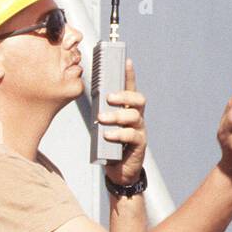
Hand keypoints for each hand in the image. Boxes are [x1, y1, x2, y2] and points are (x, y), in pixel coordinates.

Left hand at [100, 59, 146, 186]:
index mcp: (128, 109)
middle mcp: (137, 117)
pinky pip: (132, 135)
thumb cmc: (110, 145)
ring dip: (117, 115)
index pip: (130, 88)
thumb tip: (91, 101)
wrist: (119, 171)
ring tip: (102, 119)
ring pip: (134, 116)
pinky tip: (108, 135)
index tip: (126, 60)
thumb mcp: (102, 126)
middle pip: (138, 99)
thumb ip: (100, 113)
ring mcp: (139, 130)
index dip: (130, 74)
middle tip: (109, 97)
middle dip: (124, 95)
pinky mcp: (139, 144)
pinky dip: (118, 134)